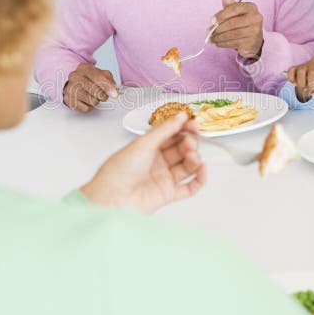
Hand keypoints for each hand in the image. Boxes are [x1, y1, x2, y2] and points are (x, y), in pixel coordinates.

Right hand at [63, 62, 118, 111]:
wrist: (74, 84)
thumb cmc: (89, 79)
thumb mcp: (101, 75)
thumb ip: (109, 81)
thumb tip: (115, 90)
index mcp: (84, 68)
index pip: (97, 77)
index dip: (108, 86)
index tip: (115, 94)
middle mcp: (74, 76)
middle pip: (94, 90)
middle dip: (103, 95)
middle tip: (103, 95)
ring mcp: (70, 88)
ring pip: (91, 100)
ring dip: (96, 101)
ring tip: (94, 96)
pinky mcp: (68, 100)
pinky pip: (85, 108)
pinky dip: (89, 106)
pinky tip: (86, 100)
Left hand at [80, 112, 206, 211]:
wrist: (112, 198)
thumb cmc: (119, 170)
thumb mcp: (144, 143)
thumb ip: (166, 129)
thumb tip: (181, 116)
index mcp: (148, 147)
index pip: (172, 135)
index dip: (184, 129)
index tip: (194, 125)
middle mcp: (157, 161)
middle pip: (181, 150)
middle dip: (189, 144)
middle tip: (190, 142)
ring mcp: (163, 178)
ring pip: (187, 167)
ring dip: (194, 160)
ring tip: (193, 156)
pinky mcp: (168, 194)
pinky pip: (190, 187)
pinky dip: (199, 179)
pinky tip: (202, 170)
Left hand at [210, 0, 263, 58]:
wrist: (254, 39)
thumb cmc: (242, 23)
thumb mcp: (236, 12)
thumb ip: (230, 5)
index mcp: (251, 7)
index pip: (234, 8)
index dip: (221, 15)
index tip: (212, 21)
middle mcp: (256, 18)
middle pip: (232, 23)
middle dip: (218, 28)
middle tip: (209, 31)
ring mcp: (255, 31)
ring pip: (232, 34)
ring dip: (219, 37)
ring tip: (212, 38)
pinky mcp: (252, 42)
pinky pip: (234, 43)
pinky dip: (223, 43)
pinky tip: (218, 43)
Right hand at [287, 59, 313, 102]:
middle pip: (312, 72)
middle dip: (312, 85)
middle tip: (313, 94)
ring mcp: (305, 64)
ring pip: (301, 72)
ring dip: (301, 83)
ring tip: (303, 90)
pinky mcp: (296, 67)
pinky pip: (291, 71)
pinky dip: (291, 78)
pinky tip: (295, 84)